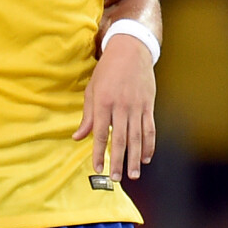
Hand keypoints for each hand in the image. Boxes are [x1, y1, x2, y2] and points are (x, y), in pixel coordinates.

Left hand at [73, 34, 155, 180]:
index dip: (98, 152)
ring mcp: (137, 106)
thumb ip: (87, 116)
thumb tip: (77, 137)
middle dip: (118, 160)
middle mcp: (121, 106)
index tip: (98, 168)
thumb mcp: (92, 90)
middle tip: (116, 178)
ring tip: (133, 174)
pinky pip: (150, 129)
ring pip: (137, 137)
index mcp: (103, 103)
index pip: (99, 134)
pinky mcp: (149, 105)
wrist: (131, 49)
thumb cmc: (107, 70)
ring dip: (135, 158)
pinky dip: (148, 145)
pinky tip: (145, 158)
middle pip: (120, 139)